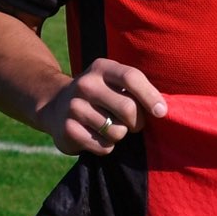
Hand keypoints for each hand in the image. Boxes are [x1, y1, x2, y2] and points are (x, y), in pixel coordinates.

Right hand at [38, 58, 166, 155]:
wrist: (55, 105)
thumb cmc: (99, 96)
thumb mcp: (113, 83)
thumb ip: (135, 90)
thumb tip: (161, 110)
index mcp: (101, 68)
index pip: (131, 77)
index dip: (150, 96)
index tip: (161, 112)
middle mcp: (85, 84)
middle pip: (128, 108)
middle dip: (137, 122)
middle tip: (133, 124)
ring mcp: (74, 107)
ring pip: (117, 131)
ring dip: (120, 135)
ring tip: (109, 127)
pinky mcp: (68, 129)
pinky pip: (104, 147)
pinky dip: (107, 147)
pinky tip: (97, 136)